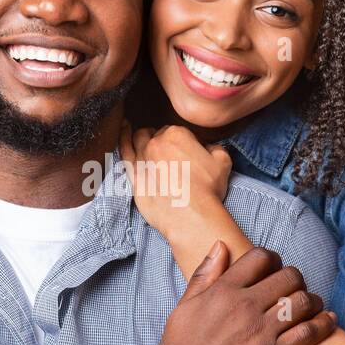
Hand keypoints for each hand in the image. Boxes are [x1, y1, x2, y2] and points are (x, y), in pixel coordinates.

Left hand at [120, 122, 231, 238]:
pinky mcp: (134, 176)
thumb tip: (209, 147)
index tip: (182, 148)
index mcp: (177, 134)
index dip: (179, 139)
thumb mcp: (222, 161)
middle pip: (154, 134)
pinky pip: (124, 153)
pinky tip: (122, 133)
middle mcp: (156, 143)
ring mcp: (142, 159)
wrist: (191, 214)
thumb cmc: (207, 189)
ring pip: (137, 140)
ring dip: (140, 136)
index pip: (174, 130)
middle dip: (158, 137)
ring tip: (140, 135)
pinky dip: (122, 140)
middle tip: (163, 147)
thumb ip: (215, 147)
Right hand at [143, 242, 338, 344]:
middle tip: (297, 290)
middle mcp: (245, 306)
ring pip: (303, 302)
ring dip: (314, 301)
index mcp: (223, 291)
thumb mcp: (184, 306)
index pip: (261, 257)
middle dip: (297, 280)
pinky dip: (324, 325)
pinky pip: (308, 333)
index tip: (277, 270)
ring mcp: (260, 332)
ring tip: (315, 307)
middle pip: (289, 276)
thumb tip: (221, 246)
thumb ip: (204, 274)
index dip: (275, 260)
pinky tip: (328, 322)